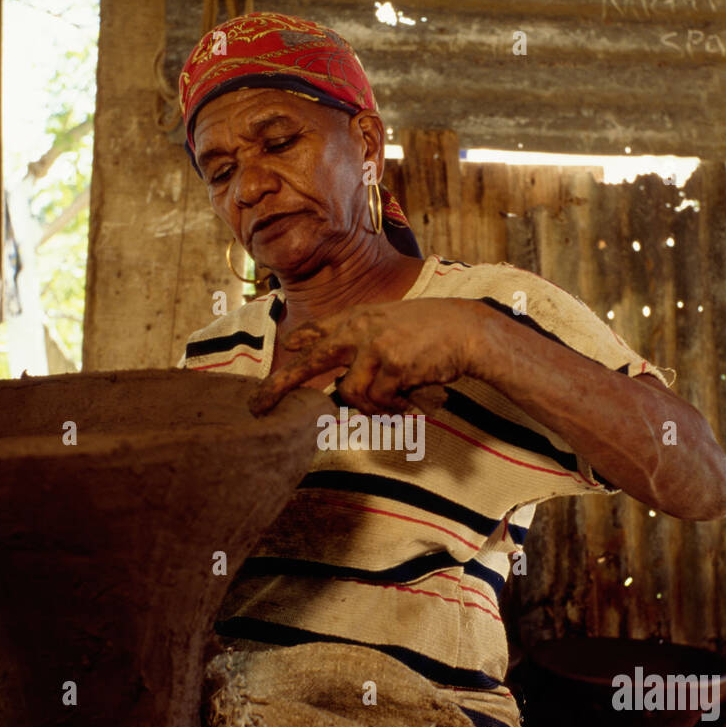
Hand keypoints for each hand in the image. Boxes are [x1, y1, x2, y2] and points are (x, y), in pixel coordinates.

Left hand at [248, 298, 481, 416]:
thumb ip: (366, 340)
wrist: (468, 330)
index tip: (285, 352)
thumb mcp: (393, 323)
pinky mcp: (392, 364)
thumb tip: (344, 379)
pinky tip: (413, 403)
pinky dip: (395, 409)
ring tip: (399, 407)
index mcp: (359, 317)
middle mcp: (360, 329)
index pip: (318, 329)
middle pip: (311, 360)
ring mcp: (374, 345)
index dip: (299, 342)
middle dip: (279, 385)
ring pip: (352, 394)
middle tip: (257, 405)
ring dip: (374, 409)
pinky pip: (379, 400)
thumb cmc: (434, 332)